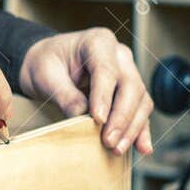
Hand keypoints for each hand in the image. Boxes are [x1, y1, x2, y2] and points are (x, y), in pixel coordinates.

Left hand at [18, 28, 154, 155]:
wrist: (49, 64)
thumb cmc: (46, 64)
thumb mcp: (46, 76)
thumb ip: (65, 94)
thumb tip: (82, 117)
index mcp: (98, 41)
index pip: (107, 70)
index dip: (104, 96)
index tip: (97, 120)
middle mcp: (119, 55)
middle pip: (131, 86)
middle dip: (121, 117)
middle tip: (107, 140)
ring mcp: (128, 73)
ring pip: (140, 100)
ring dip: (132, 127)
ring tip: (116, 148)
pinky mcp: (130, 92)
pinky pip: (141, 110)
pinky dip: (141, 130)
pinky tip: (142, 147)